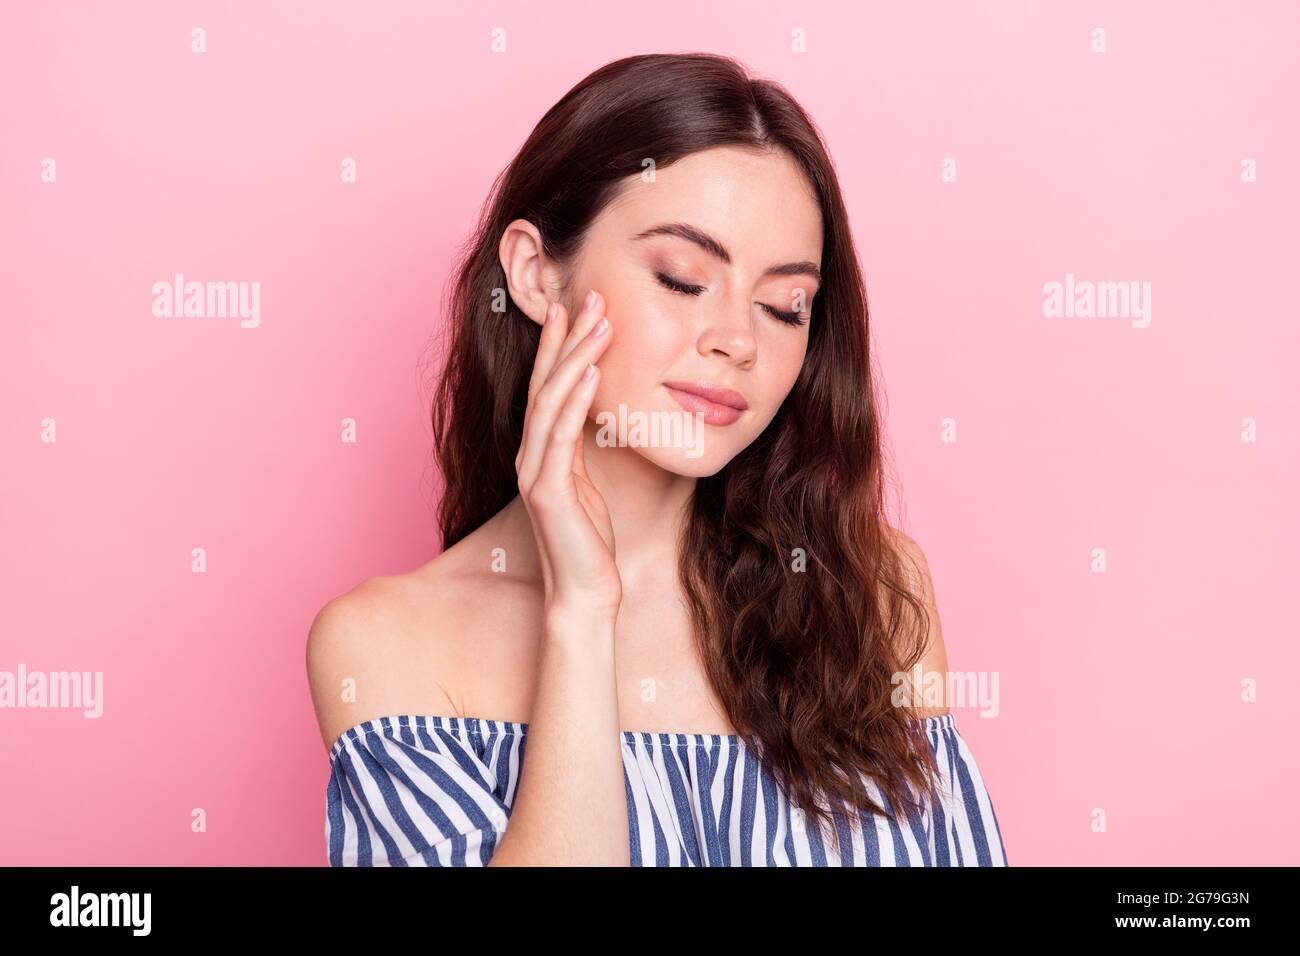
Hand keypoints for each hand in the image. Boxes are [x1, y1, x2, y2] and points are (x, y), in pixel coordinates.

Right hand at [515, 289, 620, 617]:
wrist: (584, 592)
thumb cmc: (590, 541)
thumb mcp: (591, 482)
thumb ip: (586, 448)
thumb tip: (601, 412)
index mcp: (542, 452)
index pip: (549, 387)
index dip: (560, 346)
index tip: (577, 306)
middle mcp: (531, 456)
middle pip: (546, 384)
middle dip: (568, 338)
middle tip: (592, 296)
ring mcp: (535, 472)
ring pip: (551, 403)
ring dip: (575, 359)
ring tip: (598, 323)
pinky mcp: (548, 492)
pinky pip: (560, 438)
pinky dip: (574, 402)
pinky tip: (590, 375)